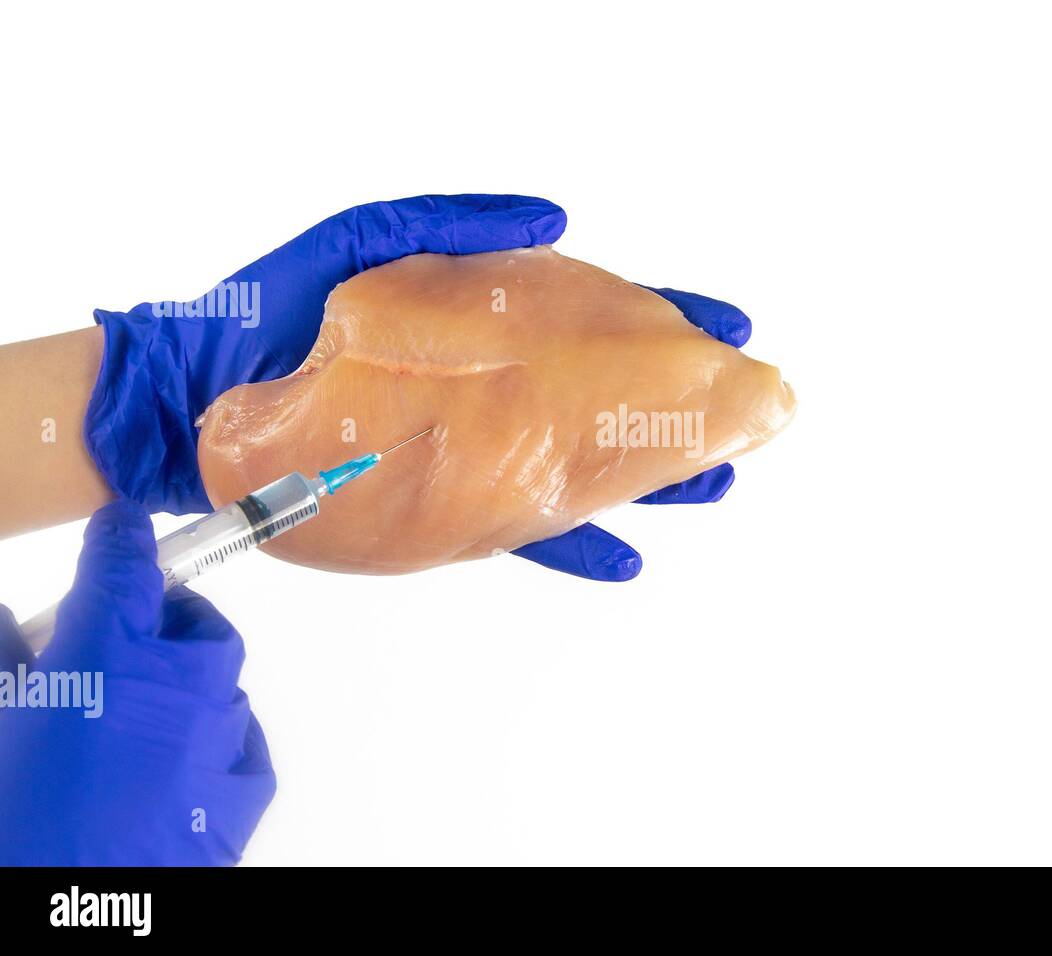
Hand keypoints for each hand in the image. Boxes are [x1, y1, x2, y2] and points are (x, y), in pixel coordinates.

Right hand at [0, 500, 273, 864]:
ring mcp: (218, 739)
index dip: (122, 540)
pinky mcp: (243, 794)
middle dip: (164, 621)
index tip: (123, 526)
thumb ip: (7, 658)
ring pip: (222, 682)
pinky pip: (244, 745)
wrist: (57, 913)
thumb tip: (6, 618)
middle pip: (193, 622)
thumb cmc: (16, 816)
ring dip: (188, 687)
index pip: (125, 567)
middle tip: (124, 644)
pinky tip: (180, 764)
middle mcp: (177, 685)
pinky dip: (217, 744)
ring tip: (139, 721)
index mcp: (104, 657)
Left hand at [84, 194, 748, 581]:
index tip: (724, 324)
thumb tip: (558, 218)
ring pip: (582, 465)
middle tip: (744, 411)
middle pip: (605, 395)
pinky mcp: (444, 500)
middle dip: (678, 402)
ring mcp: (475, 447)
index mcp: (485, 320)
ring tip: (712, 482)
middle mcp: (490, 387)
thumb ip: (453, 222)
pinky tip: (627, 556)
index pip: (593, 318)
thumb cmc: (273, 311)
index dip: (662, 320)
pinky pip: (523, 529)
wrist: (202, 400)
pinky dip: (574, 542)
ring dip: (649, 476)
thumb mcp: (363, 240)